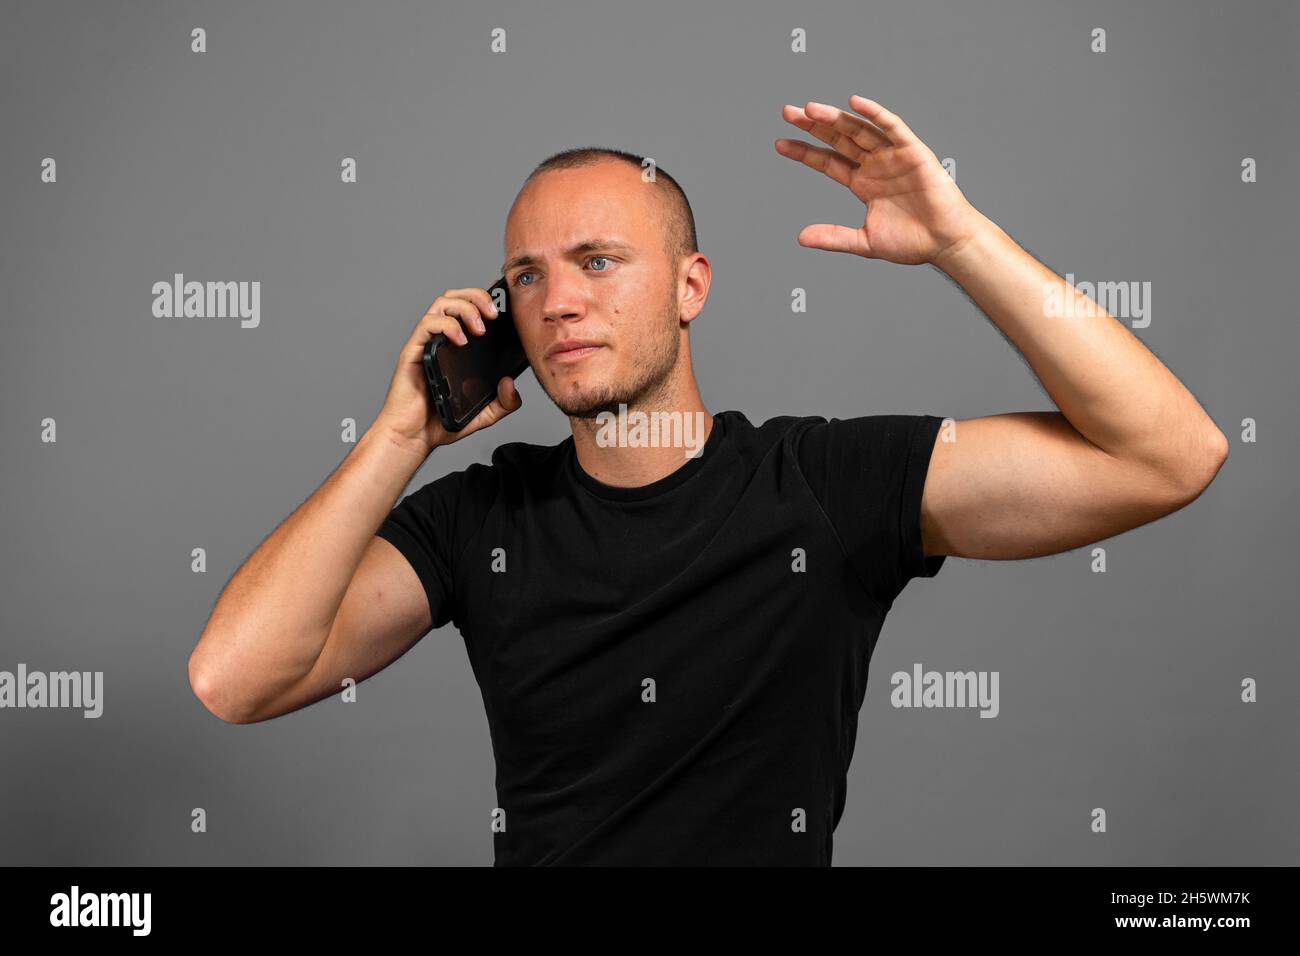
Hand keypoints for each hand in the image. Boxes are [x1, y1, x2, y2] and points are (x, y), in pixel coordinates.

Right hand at [374, 287, 523, 456]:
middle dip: (477, 296)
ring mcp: (426, 343)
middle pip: (455, 297)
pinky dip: (447, 325)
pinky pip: (428, 324)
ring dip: (465, 307)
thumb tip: (511, 382)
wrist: (415, 437)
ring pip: (441, 303)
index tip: (505, 313)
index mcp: (457, 347)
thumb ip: (504, 402)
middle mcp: (440, 340)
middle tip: (494, 314)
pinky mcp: (414, 351)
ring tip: (480, 328)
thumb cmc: (442, 422)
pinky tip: (461, 340)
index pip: (469, 309)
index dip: (486, 301)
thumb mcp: (485, 414)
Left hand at [775, 95, 982, 265]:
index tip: (780, 143)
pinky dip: (874, 113)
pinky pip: (892, 127)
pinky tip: (854, 103)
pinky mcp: (913, 152)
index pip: (828, 161)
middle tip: (787, 112)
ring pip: (859, 130)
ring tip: (809, 109)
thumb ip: (834, 237)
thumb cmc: (912, 242)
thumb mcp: (864, 241)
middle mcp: (874, 165)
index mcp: (862, 183)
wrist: (945, 243)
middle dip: (813, 125)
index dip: (804, 152)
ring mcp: (893, 156)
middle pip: (838, 139)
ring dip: (835, 117)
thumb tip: (801, 238)